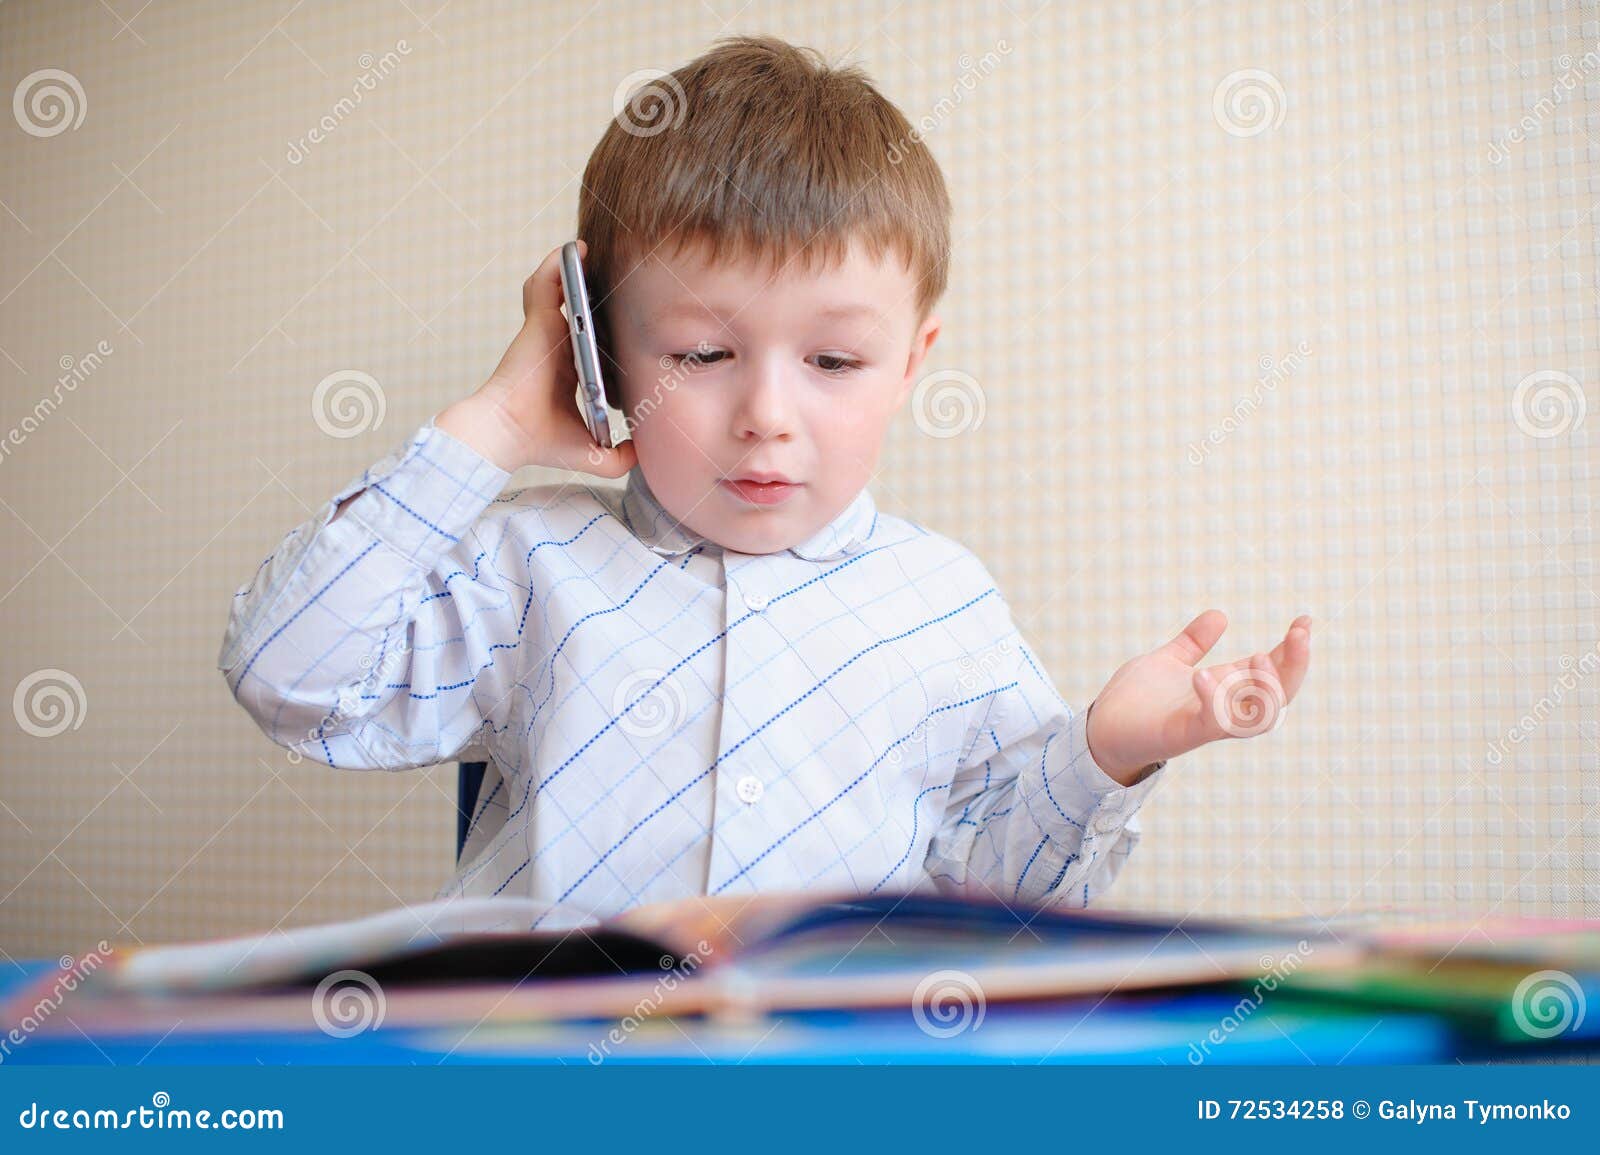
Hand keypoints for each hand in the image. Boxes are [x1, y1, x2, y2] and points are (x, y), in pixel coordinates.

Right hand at [435, 240, 636, 476]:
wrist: (507, 436)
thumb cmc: (540, 442)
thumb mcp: (592, 453)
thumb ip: (620, 457)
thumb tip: (644, 455)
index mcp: (567, 369)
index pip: (587, 338)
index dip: (604, 323)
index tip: (630, 312)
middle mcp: (556, 346)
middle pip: (576, 308)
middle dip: (593, 289)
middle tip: (620, 272)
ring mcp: (545, 332)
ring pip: (557, 290)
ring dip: (572, 269)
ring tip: (592, 250)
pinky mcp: (537, 323)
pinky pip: (544, 284)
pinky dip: (556, 265)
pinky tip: (574, 250)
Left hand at [1084, 610, 1311, 785]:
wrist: (1101, 727)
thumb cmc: (1136, 699)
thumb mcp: (1169, 660)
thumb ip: (1194, 642)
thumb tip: (1221, 614)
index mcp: (1225, 689)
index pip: (1272, 672)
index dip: (1293, 650)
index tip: (1305, 621)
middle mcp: (1224, 708)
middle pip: (1279, 696)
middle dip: (1294, 665)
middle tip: (1300, 633)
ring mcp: (1206, 724)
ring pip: (1259, 719)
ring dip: (1268, 688)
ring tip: (1258, 655)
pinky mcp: (1183, 735)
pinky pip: (1212, 725)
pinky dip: (1214, 701)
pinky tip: (1203, 676)